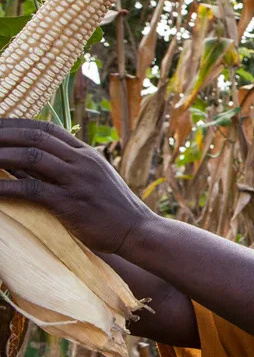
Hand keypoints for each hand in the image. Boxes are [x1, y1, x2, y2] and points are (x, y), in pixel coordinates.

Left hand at [0, 119, 157, 255]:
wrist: (137, 231)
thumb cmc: (111, 211)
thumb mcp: (92, 181)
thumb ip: (62, 170)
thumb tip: (23, 165)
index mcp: (87, 154)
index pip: (47, 128)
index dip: (17, 125)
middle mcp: (82, 161)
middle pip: (35, 137)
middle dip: (1, 135)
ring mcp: (77, 181)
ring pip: (30, 158)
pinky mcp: (71, 203)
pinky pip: (31, 189)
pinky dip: (4, 187)